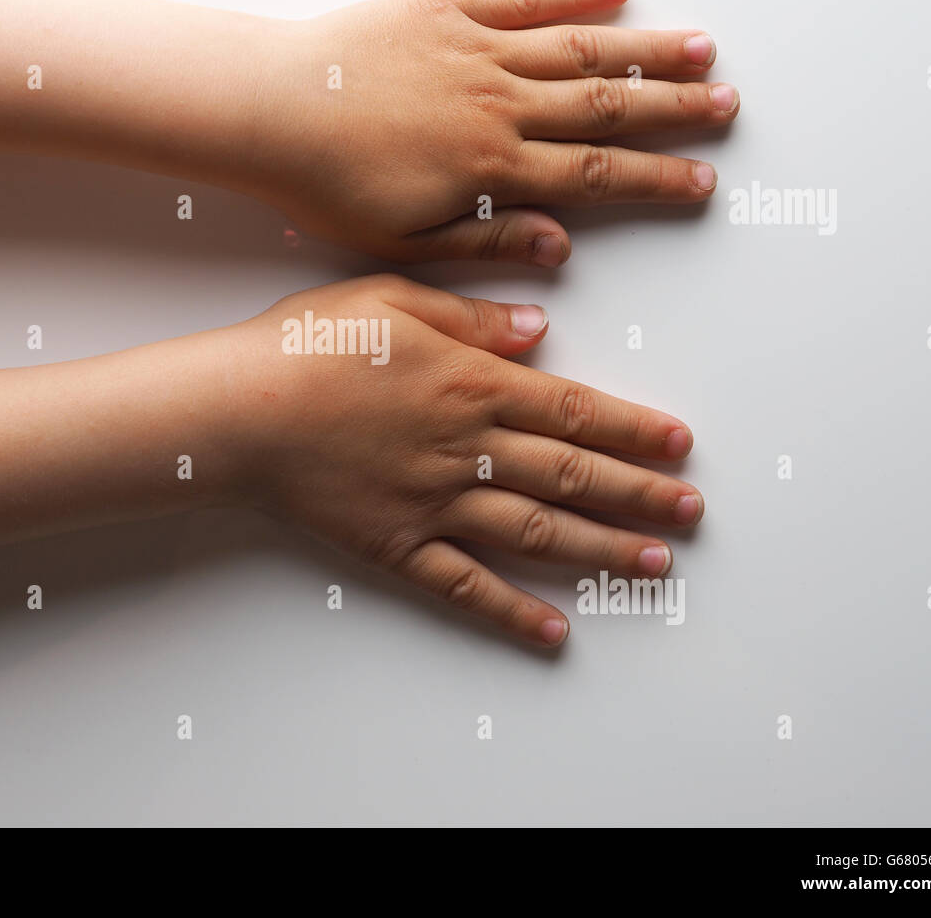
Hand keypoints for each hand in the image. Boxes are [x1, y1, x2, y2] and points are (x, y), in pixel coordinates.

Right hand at [224, 274, 703, 644]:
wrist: (239, 410)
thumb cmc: (308, 345)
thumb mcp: (393, 298)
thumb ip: (471, 317)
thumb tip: (536, 330)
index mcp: (471, 384)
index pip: (575, 411)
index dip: (634, 431)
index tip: (679, 444)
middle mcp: (467, 448)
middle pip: (572, 476)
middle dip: (640, 495)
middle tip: (691, 512)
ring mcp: (436, 502)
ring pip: (537, 533)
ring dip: (602, 551)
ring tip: (654, 566)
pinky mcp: (398, 544)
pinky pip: (466, 585)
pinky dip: (512, 611)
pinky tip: (554, 630)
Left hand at [259, 0, 737, 264]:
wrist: (272, 113)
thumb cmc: (328, 185)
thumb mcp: (407, 240)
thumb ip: (489, 241)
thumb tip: (561, 246)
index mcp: (490, 167)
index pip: (594, 174)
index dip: (655, 178)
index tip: (700, 180)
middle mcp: (498, 104)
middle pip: (606, 106)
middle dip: (673, 109)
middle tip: (726, 106)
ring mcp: (476, 50)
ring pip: (580, 49)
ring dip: (644, 50)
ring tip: (699, 49)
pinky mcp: (446, 7)